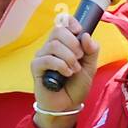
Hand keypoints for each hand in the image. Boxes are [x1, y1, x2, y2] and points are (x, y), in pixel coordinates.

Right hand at [31, 12, 98, 127]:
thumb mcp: (90, 66)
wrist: (67, 105)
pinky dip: (60, 65)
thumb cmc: (76, 86)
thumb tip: (86, 35)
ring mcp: (42, 57)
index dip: (70, 22)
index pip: (62, 23)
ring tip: (74, 70)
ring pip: (53, 45)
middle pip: (58, 31)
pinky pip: (47, 59)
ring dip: (68, 57)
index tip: (79, 30)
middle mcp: (50, 47)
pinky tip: (66, 74)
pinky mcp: (36, 68)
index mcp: (63, 43)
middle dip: (73, 43)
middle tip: (79, 57)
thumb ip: (91, 50)